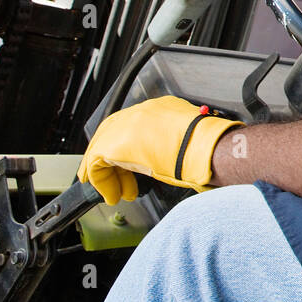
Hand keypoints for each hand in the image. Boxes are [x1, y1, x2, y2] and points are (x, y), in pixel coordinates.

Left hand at [77, 96, 243, 204]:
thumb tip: (169, 163)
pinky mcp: (114, 142)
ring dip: (108, 172)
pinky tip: (113, 194)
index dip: (130, 149)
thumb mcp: (189, 143)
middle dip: (112, 158)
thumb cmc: (206, 150)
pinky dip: (103, 180)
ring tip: (115, 191)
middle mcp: (143, 111)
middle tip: (117, 179)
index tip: (131, 167)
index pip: (136, 125)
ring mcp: (127, 124)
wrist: (205, 150)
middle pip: (113, 131)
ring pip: (102, 145)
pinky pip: (96, 161)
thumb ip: (174, 146)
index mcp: (163, 108)